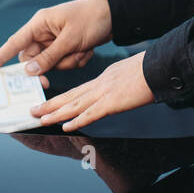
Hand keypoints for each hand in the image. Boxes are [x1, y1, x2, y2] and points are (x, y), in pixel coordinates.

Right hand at [0, 0, 112, 78]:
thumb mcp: (69, 39)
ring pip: (51, 64)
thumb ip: (48, 57)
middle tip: (56, 72)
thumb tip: (28, 71)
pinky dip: (76, 59)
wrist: (115, 15)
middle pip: (33, 59)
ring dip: (68, 61)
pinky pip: (64, 63)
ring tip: (83, 48)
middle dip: (48, 66)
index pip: (14, 43)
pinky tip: (87, 48)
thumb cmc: (91, 18)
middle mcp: (44, 32)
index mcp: (40, 24)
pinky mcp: (66, 47)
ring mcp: (55, 41)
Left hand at [29, 51, 154, 131]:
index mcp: (104, 78)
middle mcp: (100, 84)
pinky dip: (77, 120)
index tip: (49, 104)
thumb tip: (115, 93)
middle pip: (70, 96)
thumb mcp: (128, 75)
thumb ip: (118, 84)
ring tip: (40, 119)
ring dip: (56, 113)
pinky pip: (91, 113)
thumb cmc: (150, 70)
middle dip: (50, 105)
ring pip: (75, 105)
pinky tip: (65, 125)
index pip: (78, 90)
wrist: (160, 67)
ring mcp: (105, 93)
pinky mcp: (113, 102)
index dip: (62, 98)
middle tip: (33, 111)